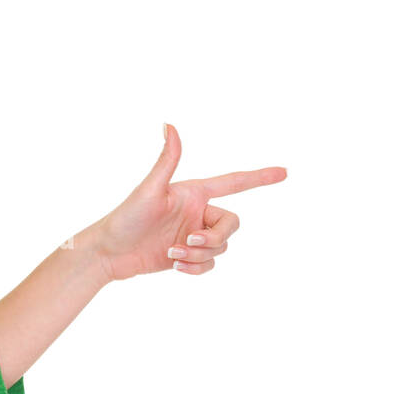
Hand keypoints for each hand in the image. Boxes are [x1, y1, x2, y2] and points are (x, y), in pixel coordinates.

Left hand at [94, 123, 285, 281]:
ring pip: (221, 248)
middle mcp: (198, 211)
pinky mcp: (188, 256)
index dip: (260, 177)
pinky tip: (175, 266)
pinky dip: (196, 268)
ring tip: (171, 254)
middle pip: (232, 225)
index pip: (234, 183)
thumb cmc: (125, 217)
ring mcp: (194, 234)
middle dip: (215, 238)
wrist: (109, 253)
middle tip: (189, 242)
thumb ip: (166, 160)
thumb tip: (170, 125)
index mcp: (194, 192)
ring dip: (198, 255)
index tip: (284, 172)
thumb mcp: (149, 189)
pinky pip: (210, 265)